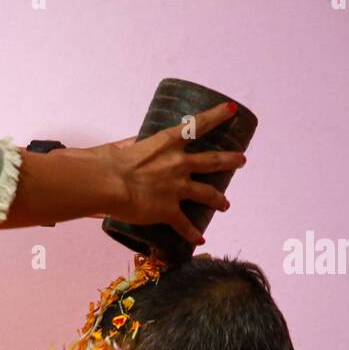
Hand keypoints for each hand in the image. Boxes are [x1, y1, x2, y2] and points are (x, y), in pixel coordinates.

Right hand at [92, 102, 246, 243]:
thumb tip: (129, 146)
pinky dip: (192, 233)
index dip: (217, 115)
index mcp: (167, 142)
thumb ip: (130, 146)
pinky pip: (185, 225)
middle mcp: (179, 164)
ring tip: (225, 204)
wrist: (107, 184)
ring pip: (207, 193)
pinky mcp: (169, 210)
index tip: (232, 109)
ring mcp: (177, 188)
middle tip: (241, 160)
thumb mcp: (121, 147)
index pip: (198, 124)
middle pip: (213, 161)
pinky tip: (200, 240)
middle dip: (230, 160)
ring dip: (219, 199)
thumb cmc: (107, 162)